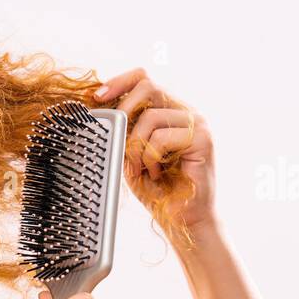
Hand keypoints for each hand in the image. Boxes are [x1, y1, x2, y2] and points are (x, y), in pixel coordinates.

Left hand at [92, 67, 216, 243]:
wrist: (182, 219)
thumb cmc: (157, 190)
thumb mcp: (131, 155)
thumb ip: (123, 132)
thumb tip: (99, 110)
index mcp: (169, 111)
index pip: (144, 79)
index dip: (119, 82)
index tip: (97, 97)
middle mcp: (185, 112)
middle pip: (149, 86)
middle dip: (124, 110)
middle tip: (117, 136)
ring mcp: (196, 124)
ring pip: (151, 116)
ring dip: (136, 146)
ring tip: (140, 168)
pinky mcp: (202, 140)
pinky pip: (162, 137)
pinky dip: (150, 158)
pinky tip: (155, 173)